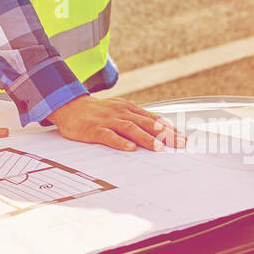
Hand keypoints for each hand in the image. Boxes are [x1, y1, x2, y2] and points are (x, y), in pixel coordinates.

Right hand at [47, 95, 186, 151]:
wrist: (70, 106)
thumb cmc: (98, 112)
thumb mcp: (119, 110)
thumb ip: (137, 119)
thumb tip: (160, 128)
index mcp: (128, 109)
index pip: (153, 119)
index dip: (169, 129)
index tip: (183, 139)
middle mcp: (121, 113)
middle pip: (146, 123)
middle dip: (164, 134)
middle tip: (179, 144)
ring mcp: (108, 120)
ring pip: (130, 128)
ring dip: (146, 138)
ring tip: (159, 147)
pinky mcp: (94, 129)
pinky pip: (108, 135)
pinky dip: (119, 141)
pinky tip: (129, 148)